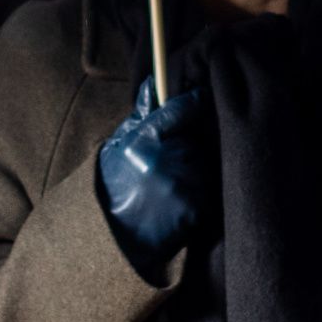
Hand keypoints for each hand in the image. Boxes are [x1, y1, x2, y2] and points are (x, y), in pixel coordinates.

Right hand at [95, 75, 211, 273]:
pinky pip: (208, 187)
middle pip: (196, 137)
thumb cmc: (113, 189)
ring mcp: (182, 187)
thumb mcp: (117, 148)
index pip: (178, 110)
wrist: (112, 240)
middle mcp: (164, 162)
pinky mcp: (196, 209)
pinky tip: (178, 200)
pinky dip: (200, 191)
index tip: (200, 96)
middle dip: (189, 143)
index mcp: (141, 143)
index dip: (193, 100)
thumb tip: (153, 81)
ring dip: (195, 168)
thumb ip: (140, 117)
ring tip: (170, 184)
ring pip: (204, 162)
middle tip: (169, 160)